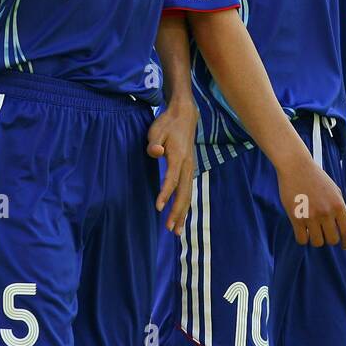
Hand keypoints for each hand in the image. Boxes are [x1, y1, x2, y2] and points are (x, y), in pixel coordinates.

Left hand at [148, 98, 197, 232]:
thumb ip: (154, 142)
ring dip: (183, 213)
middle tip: (169, 228)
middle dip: (177, 212)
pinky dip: (185, 205)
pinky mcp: (190, 169)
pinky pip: (188, 190)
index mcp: (178, 156)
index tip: (158, 207)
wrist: (185, 115)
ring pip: (188, 194)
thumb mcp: (156, 130)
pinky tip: (181, 216)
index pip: (172, 179)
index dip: (165, 193)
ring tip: (176, 230)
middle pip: (184, 192)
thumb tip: (155, 152)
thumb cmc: (167, 124)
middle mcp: (188, 165)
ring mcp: (191, 167)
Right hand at [275, 154, 345, 248]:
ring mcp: (310, 215)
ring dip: (316, 239)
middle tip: (325, 233)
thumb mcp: (335, 193)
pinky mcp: (295, 217)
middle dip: (329, 239)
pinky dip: (303, 238)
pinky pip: (302, 239)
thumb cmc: (317, 179)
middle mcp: (326, 212)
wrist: (296, 166)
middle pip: (332, 240)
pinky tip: (303, 231)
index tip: (345, 246)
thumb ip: (345, 212)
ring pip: (317, 242)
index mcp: (338, 205)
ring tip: (313, 231)